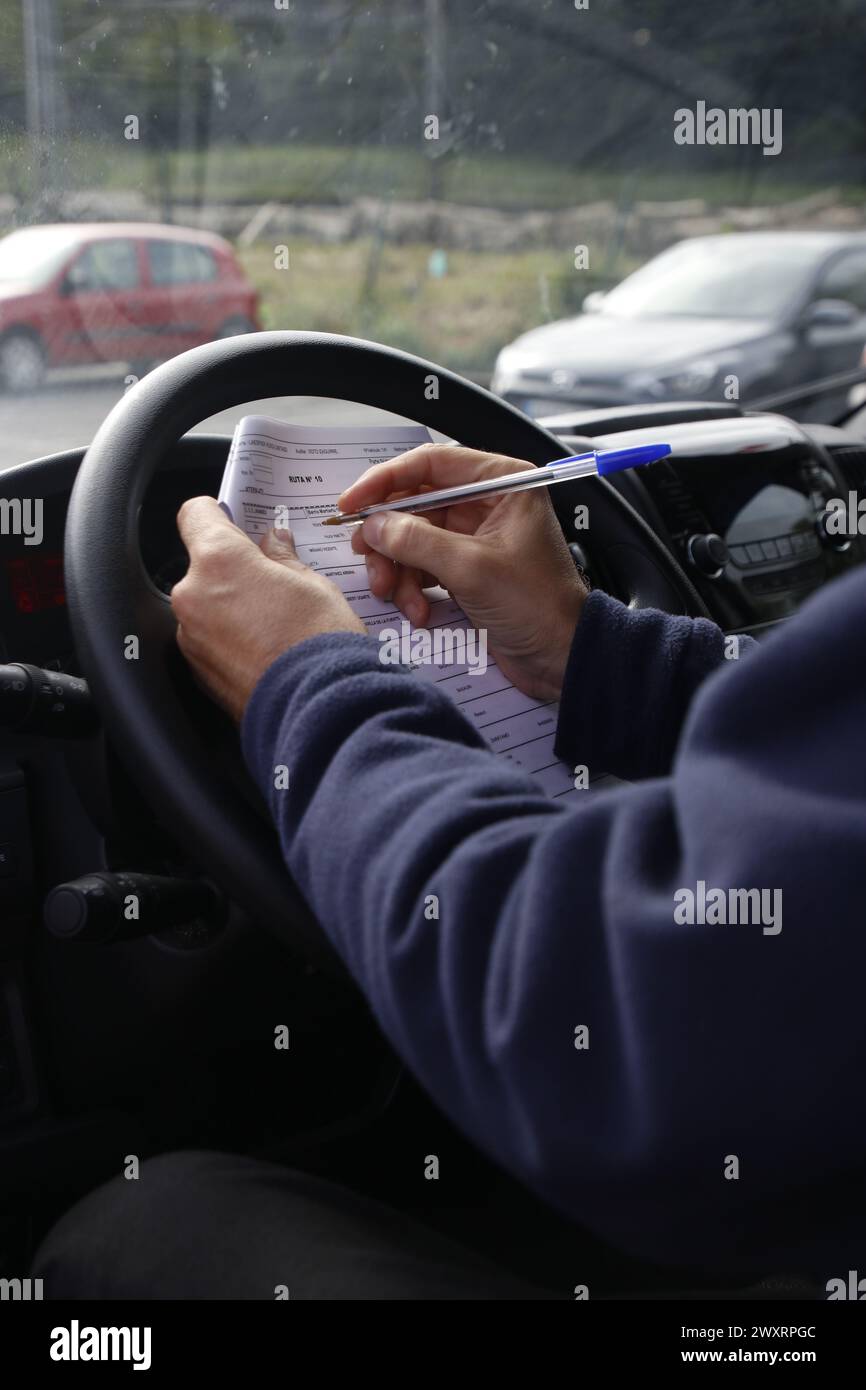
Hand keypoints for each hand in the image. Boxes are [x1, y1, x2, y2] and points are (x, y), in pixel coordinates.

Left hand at [171, 496, 364, 720]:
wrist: (320, 712)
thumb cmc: (320, 644)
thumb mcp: (313, 584)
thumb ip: (283, 558)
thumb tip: (274, 543)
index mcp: (219, 561)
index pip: (195, 514)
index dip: (216, 514)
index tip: (233, 520)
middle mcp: (193, 597)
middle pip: (202, 566)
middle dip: (232, 569)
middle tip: (273, 580)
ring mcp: (191, 639)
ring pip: (205, 606)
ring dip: (230, 606)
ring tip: (275, 622)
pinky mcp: (197, 673)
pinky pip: (209, 641)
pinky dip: (230, 639)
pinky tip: (266, 647)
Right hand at [340, 444, 587, 702]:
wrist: (562, 657)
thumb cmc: (538, 605)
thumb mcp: (471, 568)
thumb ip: (416, 540)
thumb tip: (372, 525)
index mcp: (501, 483)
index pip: (431, 463)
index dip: (385, 480)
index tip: (351, 503)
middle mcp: (488, 503)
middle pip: (415, 503)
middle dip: (388, 536)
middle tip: (368, 559)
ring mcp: (475, 538)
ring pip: (413, 538)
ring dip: (397, 568)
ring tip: (394, 595)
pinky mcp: (467, 569)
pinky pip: (423, 566)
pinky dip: (413, 587)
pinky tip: (419, 611)